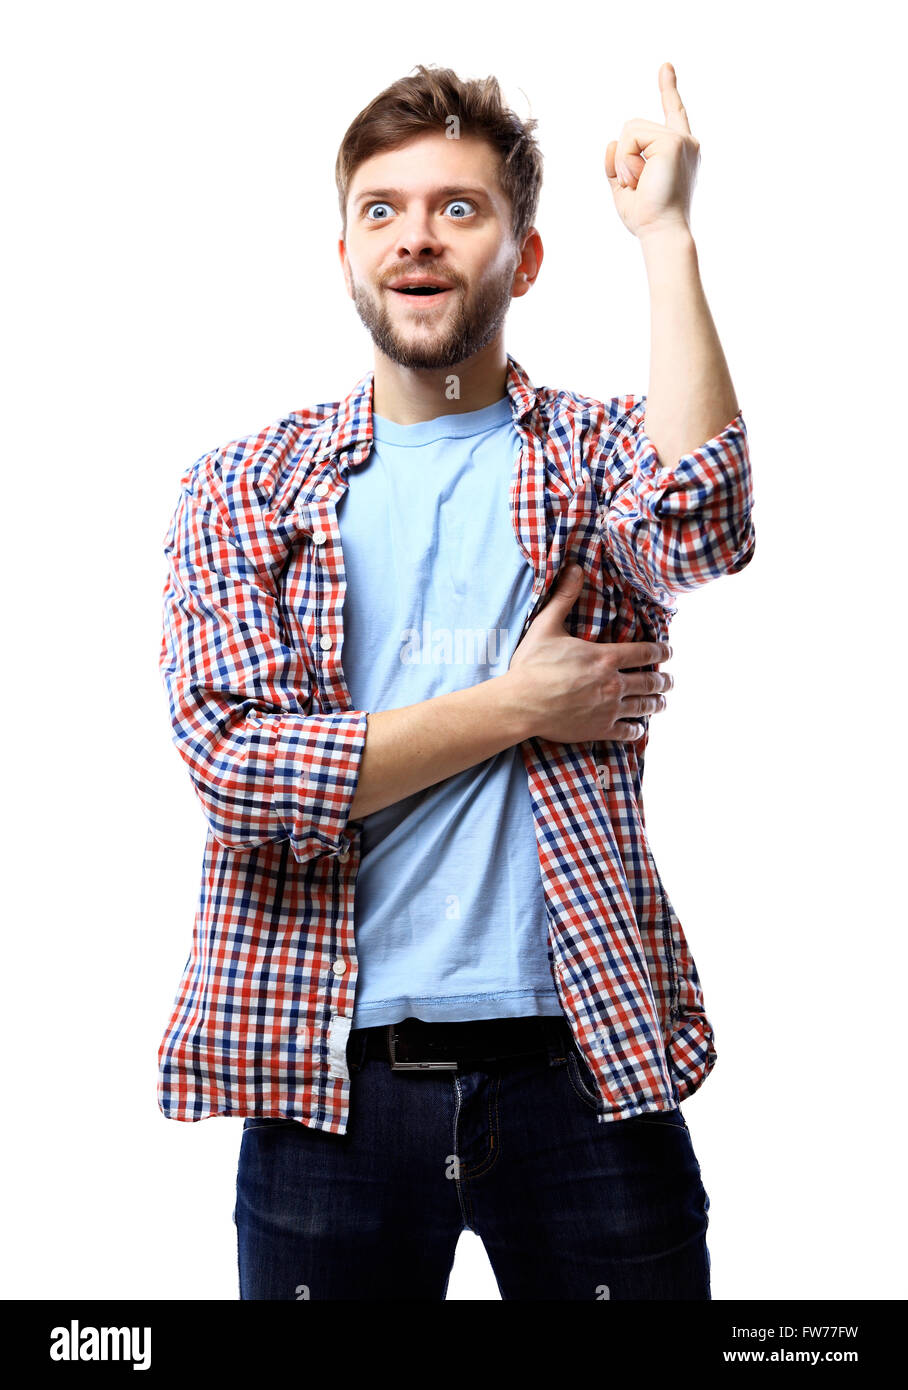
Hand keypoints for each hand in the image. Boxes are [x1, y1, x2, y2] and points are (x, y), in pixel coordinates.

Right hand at [506, 563, 672, 743]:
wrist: (519, 704)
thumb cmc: (531, 666)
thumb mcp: (546, 626)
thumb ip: (564, 597)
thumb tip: (574, 568)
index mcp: (605, 658)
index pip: (645, 652)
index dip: (661, 650)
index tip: (669, 651)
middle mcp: (613, 684)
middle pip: (651, 682)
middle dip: (665, 680)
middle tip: (670, 680)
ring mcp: (608, 709)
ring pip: (645, 706)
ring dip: (657, 703)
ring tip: (662, 702)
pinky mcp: (599, 729)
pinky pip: (627, 732)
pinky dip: (637, 729)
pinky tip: (639, 728)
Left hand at [605, 61, 699, 240]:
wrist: (662, 233)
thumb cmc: (647, 218)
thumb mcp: (625, 188)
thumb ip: (617, 163)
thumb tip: (611, 142)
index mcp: (678, 152)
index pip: (673, 114)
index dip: (669, 89)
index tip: (665, 67)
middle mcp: (685, 143)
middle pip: (634, 128)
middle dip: (624, 156)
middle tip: (638, 185)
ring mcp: (681, 140)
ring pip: (630, 131)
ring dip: (625, 160)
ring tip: (641, 183)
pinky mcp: (673, 142)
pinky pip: (631, 138)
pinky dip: (627, 160)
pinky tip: (641, 178)